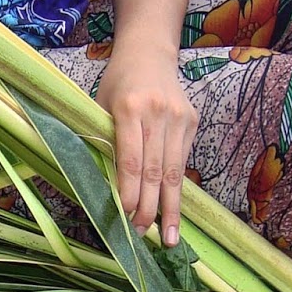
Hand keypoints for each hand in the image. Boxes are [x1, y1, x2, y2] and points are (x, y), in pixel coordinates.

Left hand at [94, 46, 197, 247]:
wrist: (149, 53)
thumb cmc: (117, 84)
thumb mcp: (100, 106)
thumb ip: (103, 141)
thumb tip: (99, 187)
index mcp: (130, 107)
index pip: (132, 158)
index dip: (131, 190)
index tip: (127, 216)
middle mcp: (158, 113)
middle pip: (155, 170)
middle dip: (150, 207)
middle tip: (142, 234)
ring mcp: (179, 117)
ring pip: (174, 172)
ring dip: (169, 208)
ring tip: (166, 238)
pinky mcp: (192, 121)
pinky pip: (182, 162)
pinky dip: (176, 189)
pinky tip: (172, 212)